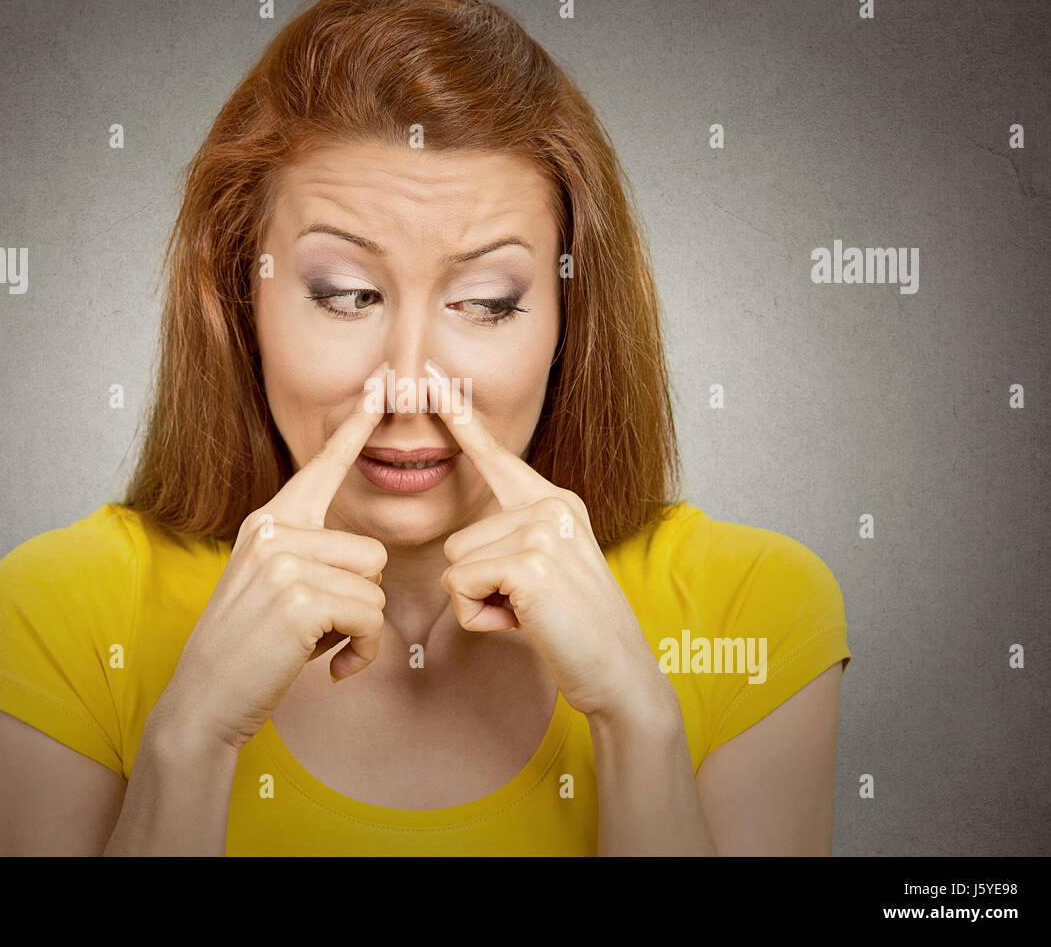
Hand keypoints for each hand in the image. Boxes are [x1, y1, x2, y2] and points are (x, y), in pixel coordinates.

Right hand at [149, 362, 390, 754]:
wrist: (204, 700)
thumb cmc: (247, 650)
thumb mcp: (269, 587)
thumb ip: (306, 557)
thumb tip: (367, 562)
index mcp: (268, 522)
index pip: (320, 468)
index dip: (355, 429)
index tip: (380, 386)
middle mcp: (273, 530)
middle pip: (372, 553)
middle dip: (361, 601)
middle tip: (320, 631)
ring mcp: (284, 561)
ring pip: (375, 588)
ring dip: (360, 630)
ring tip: (318, 647)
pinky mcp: (300, 598)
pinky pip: (370, 618)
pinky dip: (361, 652)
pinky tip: (329, 668)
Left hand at [427, 360, 679, 727]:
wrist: (618, 672)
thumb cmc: (574, 631)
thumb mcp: (547, 572)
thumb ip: (514, 544)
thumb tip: (462, 548)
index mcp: (555, 502)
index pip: (496, 455)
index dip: (459, 417)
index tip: (431, 378)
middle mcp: (551, 506)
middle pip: (459, 538)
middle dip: (478, 585)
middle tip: (528, 606)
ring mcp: (543, 530)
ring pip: (455, 564)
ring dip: (480, 603)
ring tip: (529, 614)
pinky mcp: (530, 561)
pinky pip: (460, 586)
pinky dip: (481, 617)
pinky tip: (523, 623)